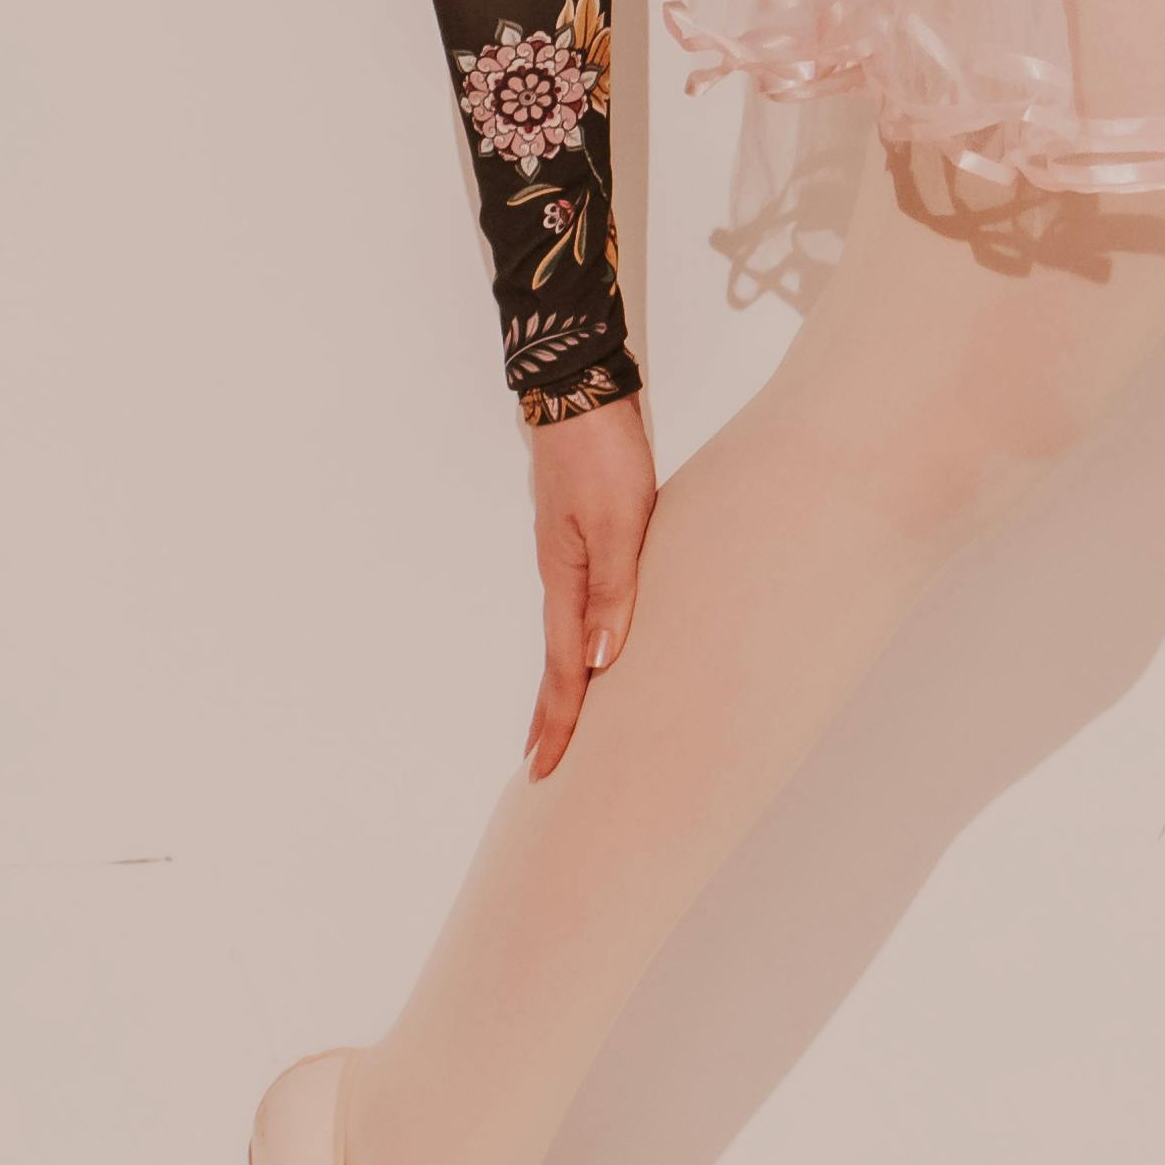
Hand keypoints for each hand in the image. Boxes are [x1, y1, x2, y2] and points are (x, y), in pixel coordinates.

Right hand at [523, 389, 656, 779]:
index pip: (563, 668)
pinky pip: (578, 606)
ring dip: (563, 682)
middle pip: (555, 660)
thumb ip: (614, 591)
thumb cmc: (603, 455)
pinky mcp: (581, 535)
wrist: (580, 392)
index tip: (546, 771)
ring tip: (563, 718)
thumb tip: (599, 664)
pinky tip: (589, 642)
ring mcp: (567, 554)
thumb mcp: (621, 522)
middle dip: (552, 715)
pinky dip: (577, 640)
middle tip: (543, 767)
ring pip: (565, 634)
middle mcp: (560, 574)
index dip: (559, 722)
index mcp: (565, 578)